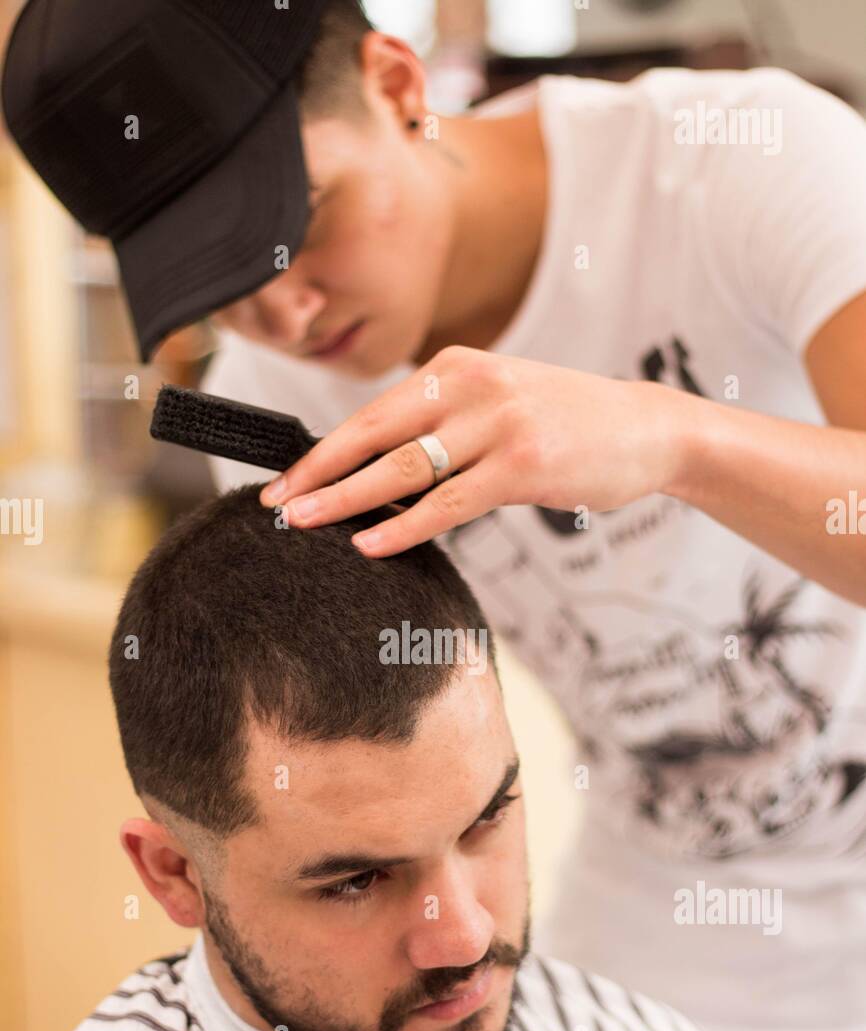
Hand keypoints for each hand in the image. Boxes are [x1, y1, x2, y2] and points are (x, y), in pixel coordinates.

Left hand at [259, 346, 691, 555]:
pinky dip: (404, 527)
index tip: (283, 480)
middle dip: (317, 473)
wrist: (647, 429)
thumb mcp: (499, 403)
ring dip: (346, 499)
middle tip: (274, 505)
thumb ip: (444, 424)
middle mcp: (471, 385)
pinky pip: (448, 503)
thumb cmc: (567, 423)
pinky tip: (369, 544)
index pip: (372, 413)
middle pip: (373, 435)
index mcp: (456, 367)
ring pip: (402, 469)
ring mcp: (497, 423)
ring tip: (305, 523)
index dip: (322, 450)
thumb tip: (378, 472)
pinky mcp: (522, 464)